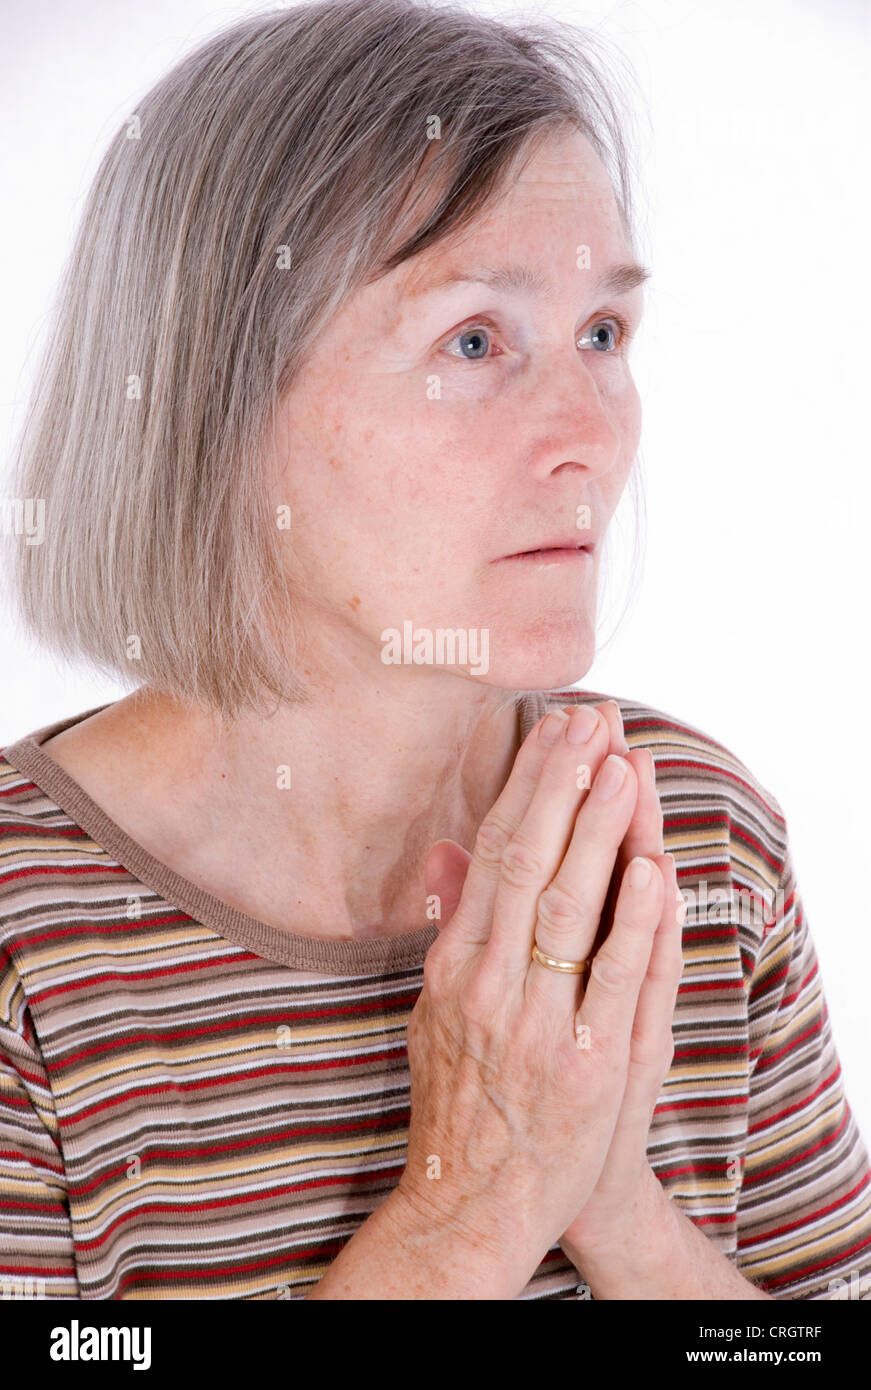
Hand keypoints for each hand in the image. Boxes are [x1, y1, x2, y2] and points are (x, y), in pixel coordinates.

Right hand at [409, 702, 667, 1291]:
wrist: (466, 1202)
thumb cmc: (456, 1099)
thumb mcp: (432, 1011)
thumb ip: (446, 927)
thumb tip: (442, 852)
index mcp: (452, 966)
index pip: (491, 855)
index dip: (525, 787)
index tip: (552, 732)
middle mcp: (487, 985)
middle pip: (528, 864)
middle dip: (563, 786)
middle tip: (591, 721)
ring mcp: (535, 1024)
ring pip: (569, 908)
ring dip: (598, 832)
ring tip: (621, 766)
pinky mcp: (586, 1065)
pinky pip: (612, 980)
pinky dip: (632, 922)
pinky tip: (648, 867)